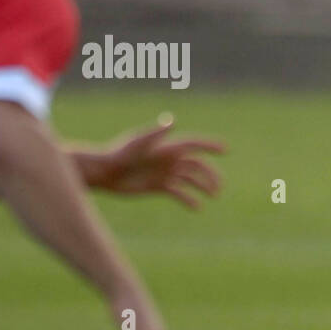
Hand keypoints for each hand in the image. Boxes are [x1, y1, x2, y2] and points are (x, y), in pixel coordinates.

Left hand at [95, 116, 225, 208]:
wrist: (104, 172)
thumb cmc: (119, 153)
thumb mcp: (138, 142)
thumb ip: (155, 133)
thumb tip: (172, 121)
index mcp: (168, 147)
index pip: (194, 144)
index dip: (210, 145)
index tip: (226, 150)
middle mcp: (170, 159)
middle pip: (198, 165)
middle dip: (211, 175)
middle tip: (219, 188)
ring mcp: (165, 173)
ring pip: (191, 180)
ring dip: (204, 187)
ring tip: (213, 197)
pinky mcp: (159, 186)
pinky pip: (179, 193)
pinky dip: (189, 200)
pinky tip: (197, 208)